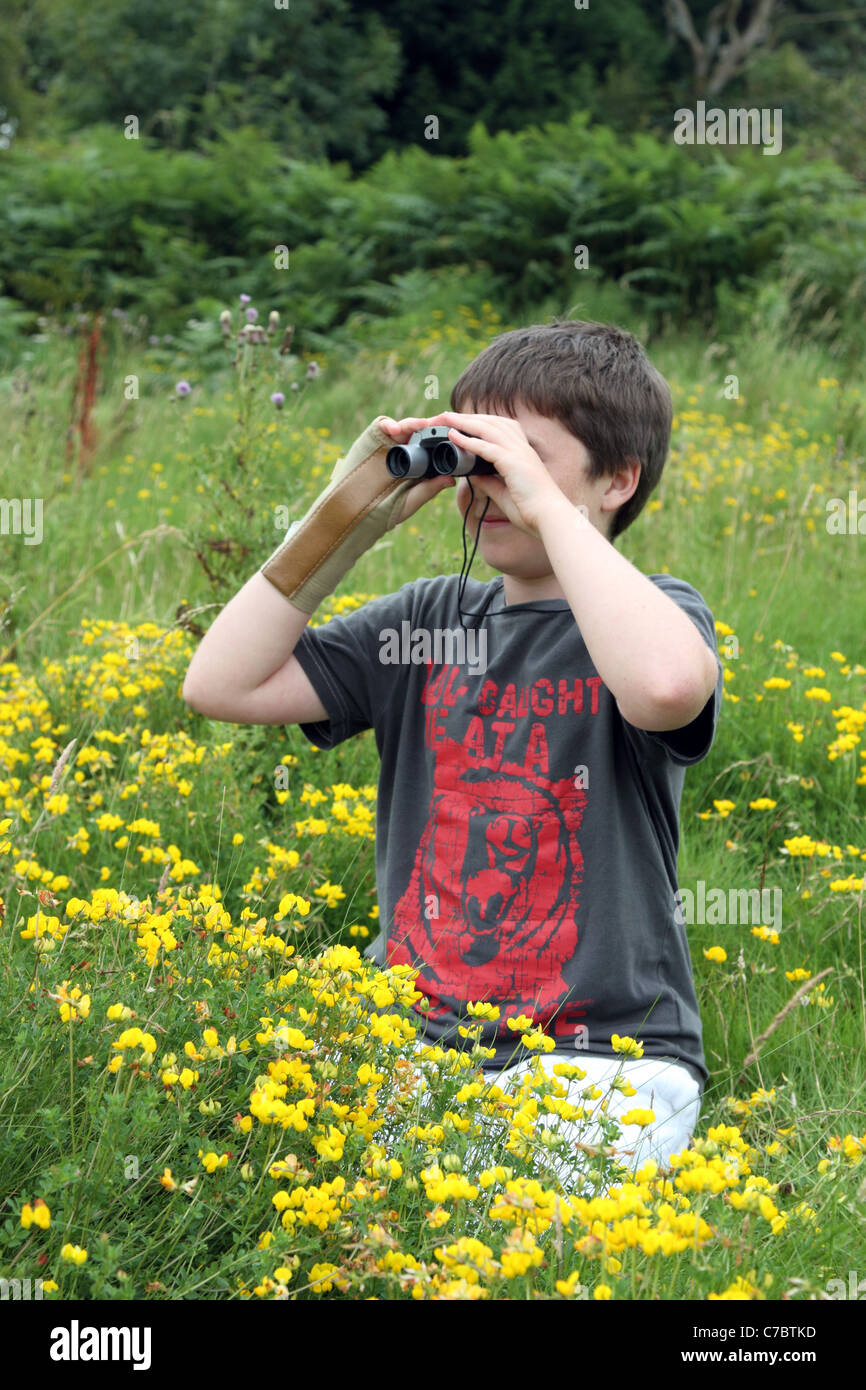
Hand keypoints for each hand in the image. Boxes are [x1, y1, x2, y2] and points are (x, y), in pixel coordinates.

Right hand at [377, 415, 456, 524]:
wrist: (358, 513)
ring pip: (403, 427)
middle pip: (418, 432)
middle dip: (428, 426)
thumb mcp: (412, 499)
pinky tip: (393, 428)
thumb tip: (451, 481)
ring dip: (411, 423)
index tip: (451, 436)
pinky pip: (382, 427)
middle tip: (438, 425)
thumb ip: (429, 489)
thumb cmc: (387, 510)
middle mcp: (404, 450)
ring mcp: (389, 445)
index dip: (440, 438)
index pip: (430, 445)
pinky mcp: (373, 440)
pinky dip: (387, 424)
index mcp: (416, 462)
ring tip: (420, 424)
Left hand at [419, 411, 564, 536]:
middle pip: (490, 422)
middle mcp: (520, 447)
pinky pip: (486, 447)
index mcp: (521, 451)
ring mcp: (518, 452)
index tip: (459, 421)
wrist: (549, 517)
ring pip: (486, 429)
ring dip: (463, 422)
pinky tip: (453, 436)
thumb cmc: (530, 509)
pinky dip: (468, 440)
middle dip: (466, 417)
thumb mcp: (503, 493)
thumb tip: (471, 475)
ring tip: (444, 418)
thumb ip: (488, 482)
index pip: (497, 427)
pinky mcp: (513, 462)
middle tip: (444, 415)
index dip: (477, 422)